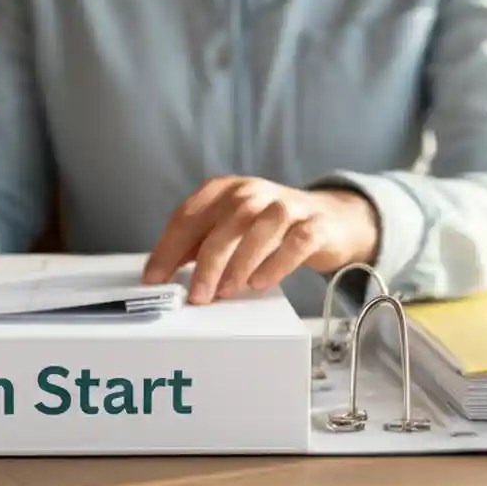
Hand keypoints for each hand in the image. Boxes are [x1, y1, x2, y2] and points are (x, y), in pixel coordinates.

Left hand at [143, 177, 378, 304]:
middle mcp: (254, 191)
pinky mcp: (315, 225)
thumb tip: (163, 271)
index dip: (168, 247)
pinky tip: (260, 283)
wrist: (332, 220)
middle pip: (225, 221)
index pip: (190, 214)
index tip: (154, 277)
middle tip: (195, 295)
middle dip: (206, 261)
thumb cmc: (271, 229)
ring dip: (239, 262)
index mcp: (226, 190)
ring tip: (225, 292)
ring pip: (260, 228)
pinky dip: (276, 263)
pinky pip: (296, 242)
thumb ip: (199, 244)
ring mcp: (288, 205)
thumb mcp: (231, 229)